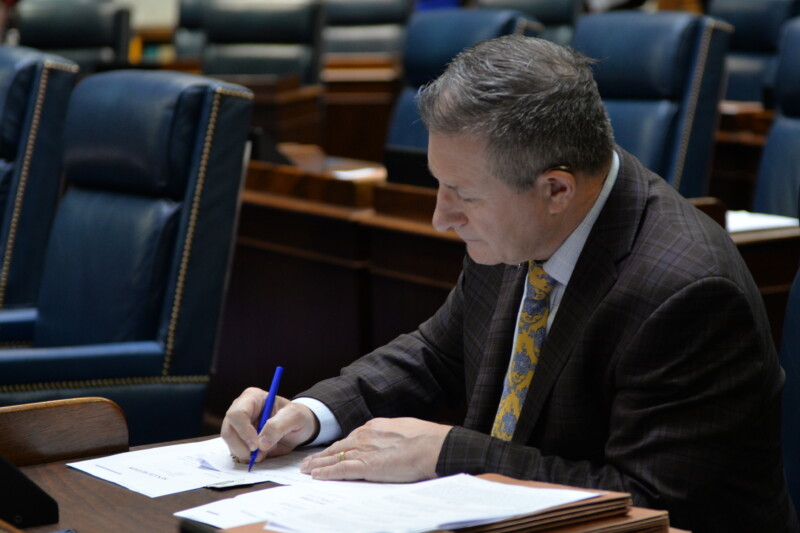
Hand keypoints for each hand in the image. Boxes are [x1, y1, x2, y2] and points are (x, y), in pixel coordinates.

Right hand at [222, 387, 318, 463]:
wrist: (299, 428)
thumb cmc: (296, 416)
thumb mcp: (294, 417)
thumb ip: (278, 426)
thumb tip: (262, 443)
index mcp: (252, 398)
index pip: (237, 414)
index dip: (244, 431)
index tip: (256, 446)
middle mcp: (241, 410)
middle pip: (228, 430)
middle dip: (241, 446)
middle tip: (258, 455)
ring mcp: (238, 426)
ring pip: (230, 443)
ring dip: (244, 454)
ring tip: (263, 455)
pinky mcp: (240, 440)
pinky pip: (236, 451)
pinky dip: (246, 458)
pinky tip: (261, 455)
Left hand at [299, 417, 451, 481]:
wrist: (432, 445)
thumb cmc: (426, 439)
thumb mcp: (404, 429)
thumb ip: (391, 435)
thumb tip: (390, 441)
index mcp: (374, 427)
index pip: (350, 439)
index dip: (338, 447)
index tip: (329, 452)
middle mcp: (365, 436)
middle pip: (337, 447)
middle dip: (321, 455)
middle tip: (307, 461)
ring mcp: (364, 450)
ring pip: (334, 457)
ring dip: (318, 463)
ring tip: (306, 469)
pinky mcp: (366, 466)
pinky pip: (341, 470)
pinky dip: (326, 473)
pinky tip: (316, 475)